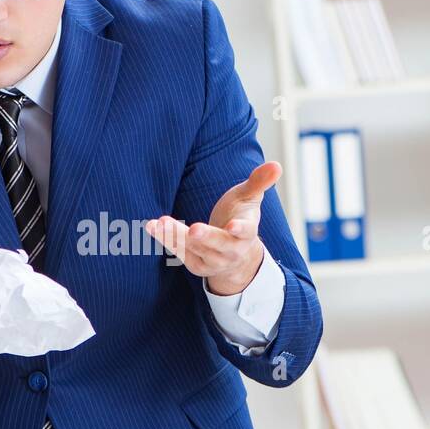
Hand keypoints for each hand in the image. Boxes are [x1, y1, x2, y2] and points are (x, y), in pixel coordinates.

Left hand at [144, 161, 280, 295]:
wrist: (235, 254)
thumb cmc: (240, 217)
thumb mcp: (249, 198)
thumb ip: (259, 182)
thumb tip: (277, 164)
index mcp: (247, 233)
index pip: (245, 232)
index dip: (240, 229)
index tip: (232, 226)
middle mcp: (231, 251)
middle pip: (217, 244)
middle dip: (205, 237)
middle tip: (194, 229)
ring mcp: (212, 260)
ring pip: (194, 248)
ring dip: (176, 236)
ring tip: (160, 223)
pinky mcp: (196, 264)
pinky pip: (179, 251)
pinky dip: (166, 239)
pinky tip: (152, 226)